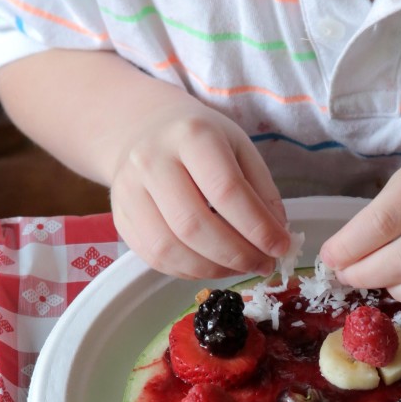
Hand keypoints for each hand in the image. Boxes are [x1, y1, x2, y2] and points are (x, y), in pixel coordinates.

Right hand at [110, 98, 289, 278]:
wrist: (143, 129)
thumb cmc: (200, 140)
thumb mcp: (239, 148)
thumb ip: (261, 191)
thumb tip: (277, 238)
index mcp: (191, 135)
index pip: (226, 190)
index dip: (257, 227)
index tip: (280, 247)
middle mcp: (152, 161)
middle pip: (194, 224)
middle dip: (236, 254)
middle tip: (262, 264)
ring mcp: (129, 191)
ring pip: (169, 248)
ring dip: (212, 269)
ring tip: (239, 268)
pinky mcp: (120, 217)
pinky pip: (153, 257)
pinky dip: (188, 271)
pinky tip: (211, 266)